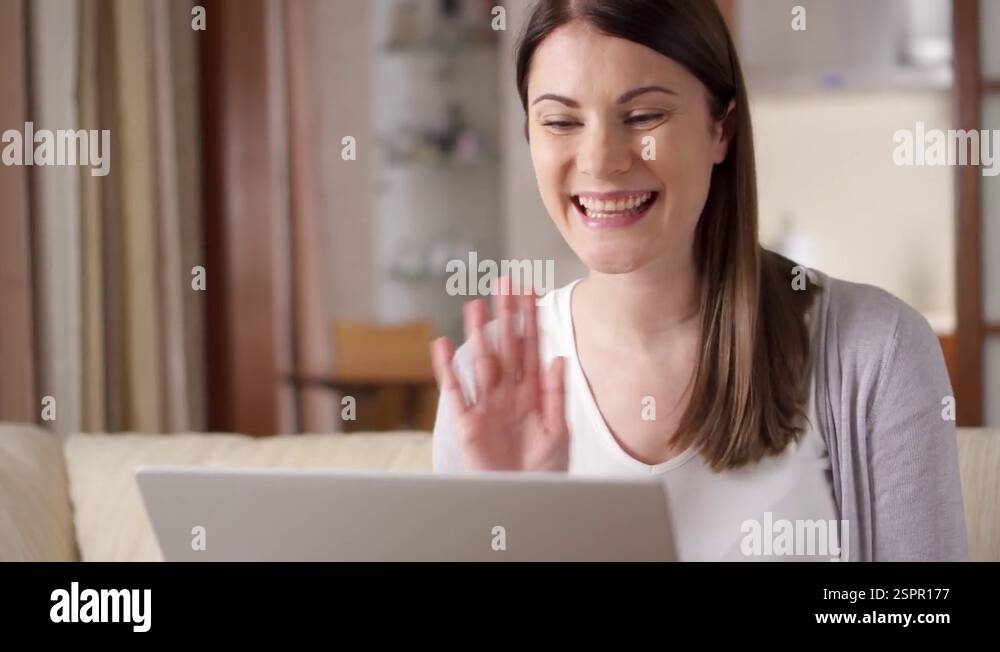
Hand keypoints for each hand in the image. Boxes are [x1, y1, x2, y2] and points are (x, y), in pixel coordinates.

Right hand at [431, 278, 568, 470]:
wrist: (522, 498)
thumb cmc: (543, 469)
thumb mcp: (559, 430)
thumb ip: (555, 393)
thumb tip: (557, 357)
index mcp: (533, 392)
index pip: (531, 347)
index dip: (530, 320)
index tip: (530, 291)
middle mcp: (508, 392)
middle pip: (506, 345)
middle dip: (505, 315)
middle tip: (504, 282)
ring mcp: (486, 405)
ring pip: (480, 361)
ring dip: (477, 333)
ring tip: (475, 304)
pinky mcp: (466, 422)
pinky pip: (455, 390)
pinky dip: (447, 368)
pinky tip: (443, 344)